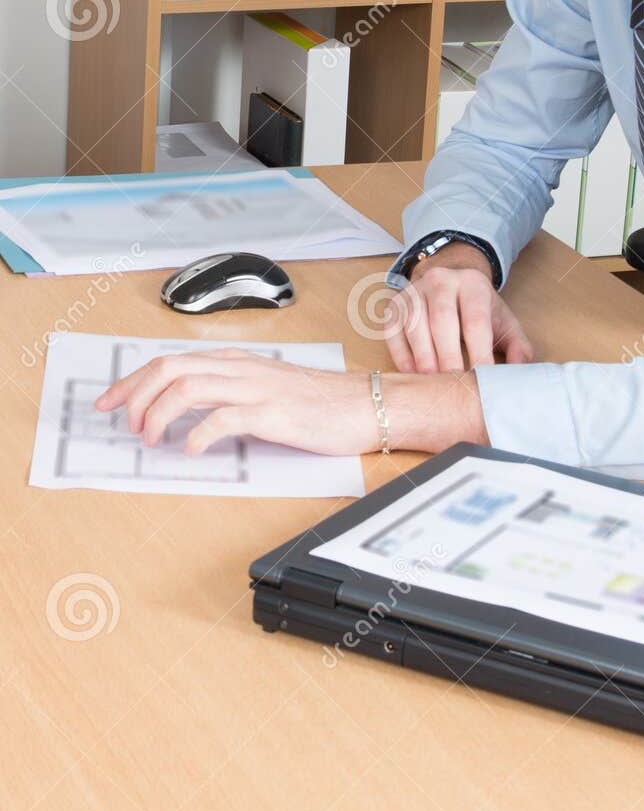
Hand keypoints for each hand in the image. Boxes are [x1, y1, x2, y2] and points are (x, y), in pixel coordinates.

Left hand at [94, 348, 488, 457]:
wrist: (367, 405)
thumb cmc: (322, 402)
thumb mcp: (268, 390)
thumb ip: (232, 393)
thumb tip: (190, 413)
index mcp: (237, 362)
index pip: (171, 361)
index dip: (132, 381)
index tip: (109, 402)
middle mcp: (242, 368)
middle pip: (169, 368)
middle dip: (135, 395)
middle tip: (125, 425)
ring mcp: (257, 388)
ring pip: (188, 387)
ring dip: (159, 414)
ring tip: (151, 439)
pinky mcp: (273, 412)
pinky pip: (224, 417)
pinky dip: (198, 434)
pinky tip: (190, 450)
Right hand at [386, 242, 533, 374]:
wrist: (449, 282)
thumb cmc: (479, 310)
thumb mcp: (504, 322)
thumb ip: (518, 348)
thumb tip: (518, 374)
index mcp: (473, 284)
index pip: (476, 321)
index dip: (479, 352)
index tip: (483, 380)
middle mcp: (441, 281)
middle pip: (442, 322)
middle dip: (448, 358)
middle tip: (454, 387)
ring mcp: (414, 291)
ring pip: (415, 327)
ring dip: (424, 360)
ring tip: (434, 386)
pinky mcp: (395, 305)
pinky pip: (394, 333)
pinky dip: (402, 357)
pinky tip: (414, 376)